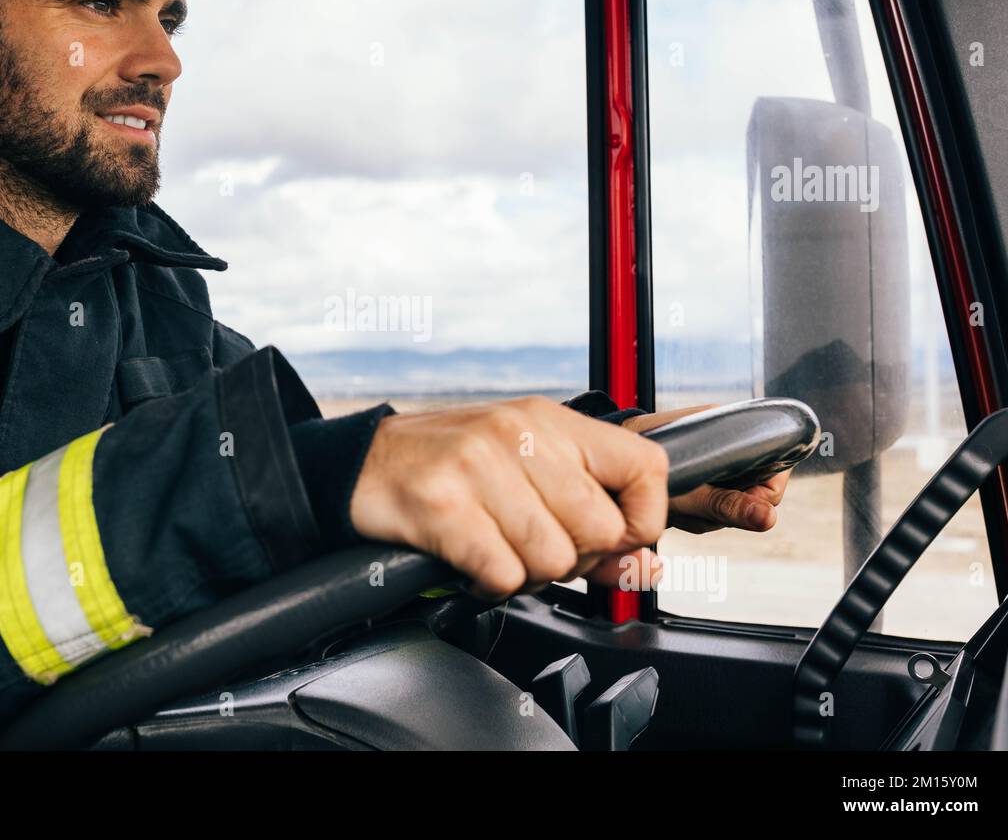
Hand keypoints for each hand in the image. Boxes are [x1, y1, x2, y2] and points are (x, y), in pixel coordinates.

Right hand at [350, 396, 669, 600]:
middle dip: (574, 559)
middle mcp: (517, 434)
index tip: (616, 539)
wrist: (361, 465)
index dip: (642, 520)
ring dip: (527, 574)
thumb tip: (643, 565)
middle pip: (600, 528)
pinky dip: (490, 585)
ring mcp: (478, 466)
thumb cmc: (448, 467)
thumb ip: (588, 515)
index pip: (646, 467)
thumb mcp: (524, 471)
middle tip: (537, 550)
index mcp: (548, 421)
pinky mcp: (442, 505)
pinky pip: (503, 574)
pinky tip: (472, 565)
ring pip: (553, 558)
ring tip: (499, 552)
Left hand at [621, 405, 791, 533]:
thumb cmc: (641, 471)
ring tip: (687, 504)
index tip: (738, 507)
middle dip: (734, 505)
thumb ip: (727, 505)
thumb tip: (770, 518)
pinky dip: (705, 510)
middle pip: (760, 484)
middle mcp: (727, 436)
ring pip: (741, 495)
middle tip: (700, 506)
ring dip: (716, 511)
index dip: (765, 493)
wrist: (609, 470)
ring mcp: (718, 454)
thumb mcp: (687, 495)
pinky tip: (685, 506)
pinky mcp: (706, 469)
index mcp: (729, 426)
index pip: (778, 463)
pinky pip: (721, 498)